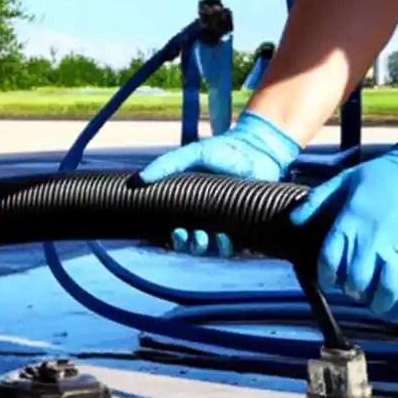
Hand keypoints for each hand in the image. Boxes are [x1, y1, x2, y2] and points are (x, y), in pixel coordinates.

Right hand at [139, 111, 301, 256]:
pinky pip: (233, 246)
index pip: (176, 228)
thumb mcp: (192, 154)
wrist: (258, 149)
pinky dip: (227, 248)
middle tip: (190, 235)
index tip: (176, 231)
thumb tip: (139, 180)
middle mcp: (206, 216)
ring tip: (208, 238)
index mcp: (190, 203)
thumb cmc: (224, 151)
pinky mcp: (244, 225)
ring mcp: (226, 222)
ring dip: (206, 248)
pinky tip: (226, 239)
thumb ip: (166, 165)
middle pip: (191, 243)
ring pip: (211, 248)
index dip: (174, 237)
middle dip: (188, 244)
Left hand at [290, 134, 397, 320]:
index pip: (329, 264)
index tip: (330, 280)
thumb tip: (294, 220)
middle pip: (355, 282)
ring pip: (384, 292)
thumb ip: (316, 202)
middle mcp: (374, 242)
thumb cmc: (387, 173)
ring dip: (377, 303)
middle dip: (351, 290)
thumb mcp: (345, 180)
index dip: (326, 278)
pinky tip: (397, 309)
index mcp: (350, 224)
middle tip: (354, 289)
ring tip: (374, 302)